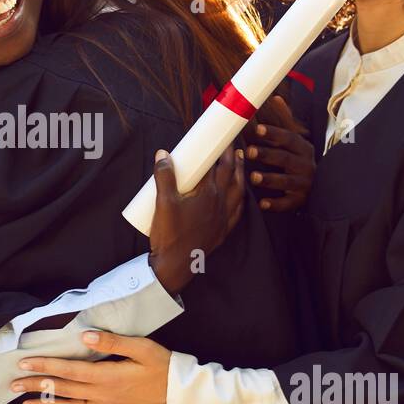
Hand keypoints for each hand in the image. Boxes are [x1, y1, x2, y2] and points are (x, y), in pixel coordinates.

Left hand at [14, 330, 171, 403]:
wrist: (184, 400)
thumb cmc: (165, 368)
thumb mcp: (143, 348)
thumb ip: (113, 342)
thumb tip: (84, 335)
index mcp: (108, 376)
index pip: (68, 370)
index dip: (45, 367)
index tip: (24, 363)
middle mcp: (103, 396)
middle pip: (63, 390)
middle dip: (36, 386)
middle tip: (12, 384)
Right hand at [148, 146, 244, 293]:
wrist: (176, 265)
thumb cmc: (170, 234)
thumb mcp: (162, 203)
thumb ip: (164, 177)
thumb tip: (163, 154)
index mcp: (207, 194)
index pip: (215, 166)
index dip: (216, 150)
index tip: (217, 138)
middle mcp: (220, 203)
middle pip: (230, 174)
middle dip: (232, 156)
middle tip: (231, 143)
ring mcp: (224, 217)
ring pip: (238, 190)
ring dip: (240, 173)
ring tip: (240, 162)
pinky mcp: (223, 230)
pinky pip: (238, 210)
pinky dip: (241, 197)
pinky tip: (240, 195)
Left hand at [242, 94, 313, 211]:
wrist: (319, 186)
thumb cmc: (299, 159)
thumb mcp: (295, 140)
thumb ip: (286, 121)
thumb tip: (276, 97)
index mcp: (303, 148)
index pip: (289, 138)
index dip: (274, 133)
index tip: (258, 129)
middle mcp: (306, 165)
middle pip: (286, 159)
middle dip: (268, 155)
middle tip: (250, 151)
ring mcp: (305, 183)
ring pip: (287, 181)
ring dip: (270, 179)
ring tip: (253, 177)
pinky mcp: (301, 200)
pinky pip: (288, 203)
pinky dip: (276, 204)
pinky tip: (262, 203)